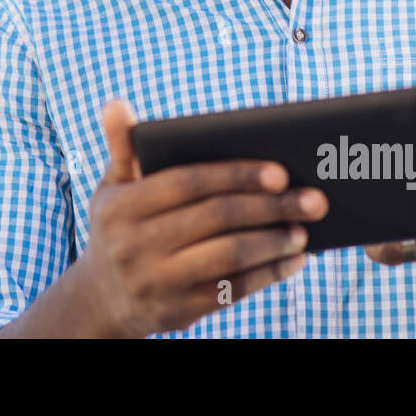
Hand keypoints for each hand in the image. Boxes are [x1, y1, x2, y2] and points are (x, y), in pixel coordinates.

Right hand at [71, 99, 328, 337]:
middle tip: (314, 199)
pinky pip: (232, 290)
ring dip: (274, 242)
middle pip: (216, 218)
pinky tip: (293, 260)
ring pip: (229, 256)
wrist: (101, 298)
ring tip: (305, 229)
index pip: (188, 183)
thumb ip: (122, 145)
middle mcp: (134, 245)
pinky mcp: (178, 312)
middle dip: (271, 207)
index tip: (280, 171)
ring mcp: (156, 282)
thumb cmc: (120, 226)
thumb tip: (116, 103)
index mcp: (121, 206)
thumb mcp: (112, 186)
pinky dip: (268, 274)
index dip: (236, 175)